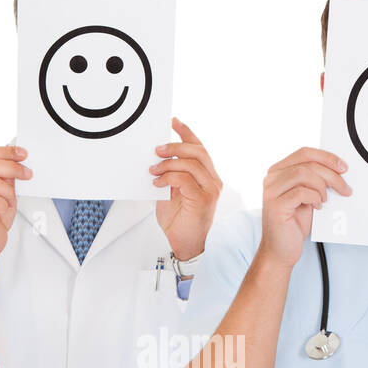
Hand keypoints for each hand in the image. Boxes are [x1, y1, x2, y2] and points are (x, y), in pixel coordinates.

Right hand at [0, 146, 30, 257]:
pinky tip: (0, 212)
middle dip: (13, 168)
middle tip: (27, 173)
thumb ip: (5, 175)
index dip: (5, 151)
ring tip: (7, 203)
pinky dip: (3, 206)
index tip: (22, 154)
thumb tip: (16, 159)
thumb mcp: (3, 191)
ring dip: (8, 193)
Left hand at [152, 118, 222, 258]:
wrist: (186, 245)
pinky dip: (168, 177)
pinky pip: (184, 179)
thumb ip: (170, 176)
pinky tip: (158, 182)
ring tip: (154, 169)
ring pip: (191, 163)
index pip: (200, 148)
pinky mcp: (203, 199)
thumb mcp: (171, 193)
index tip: (174, 121)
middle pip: (198, 151)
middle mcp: (213, 181)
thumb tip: (158, 159)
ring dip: (168, 163)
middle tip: (158, 149)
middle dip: (176, 145)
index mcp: (207, 176)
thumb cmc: (180, 222)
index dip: (187, 133)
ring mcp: (210, 190)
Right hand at [259, 148, 349, 268]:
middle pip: (307, 163)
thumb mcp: (307, 197)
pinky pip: (301, 192)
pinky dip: (314, 198)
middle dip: (331, 174)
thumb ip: (315, 181)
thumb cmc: (293, 225)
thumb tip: (338, 170)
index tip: (343, 167)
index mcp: (278, 171)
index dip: (326, 157)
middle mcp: (271, 178)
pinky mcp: (275, 205)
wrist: (280, 251)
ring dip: (322, 187)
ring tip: (325, 200)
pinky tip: (317, 207)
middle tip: (345, 188)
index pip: (304, 153)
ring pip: (304, 174)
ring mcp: (271, 191)